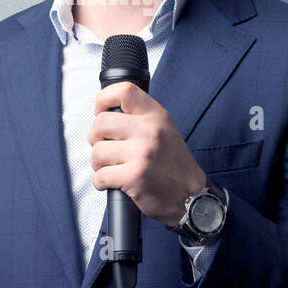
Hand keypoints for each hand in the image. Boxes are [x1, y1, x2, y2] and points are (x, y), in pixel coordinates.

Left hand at [88, 82, 207, 227]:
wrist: (192, 196)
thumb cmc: (173, 165)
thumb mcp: (164, 130)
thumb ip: (139, 117)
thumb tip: (104, 113)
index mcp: (156, 116)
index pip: (124, 91)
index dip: (104, 100)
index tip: (100, 112)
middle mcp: (150, 131)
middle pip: (100, 123)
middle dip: (95, 139)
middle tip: (105, 148)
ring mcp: (142, 154)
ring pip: (97, 152)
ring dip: (98, 164)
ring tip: (112, 168)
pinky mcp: (135, 176)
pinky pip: (100, 176)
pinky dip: (101, 182)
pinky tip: (113, 182)